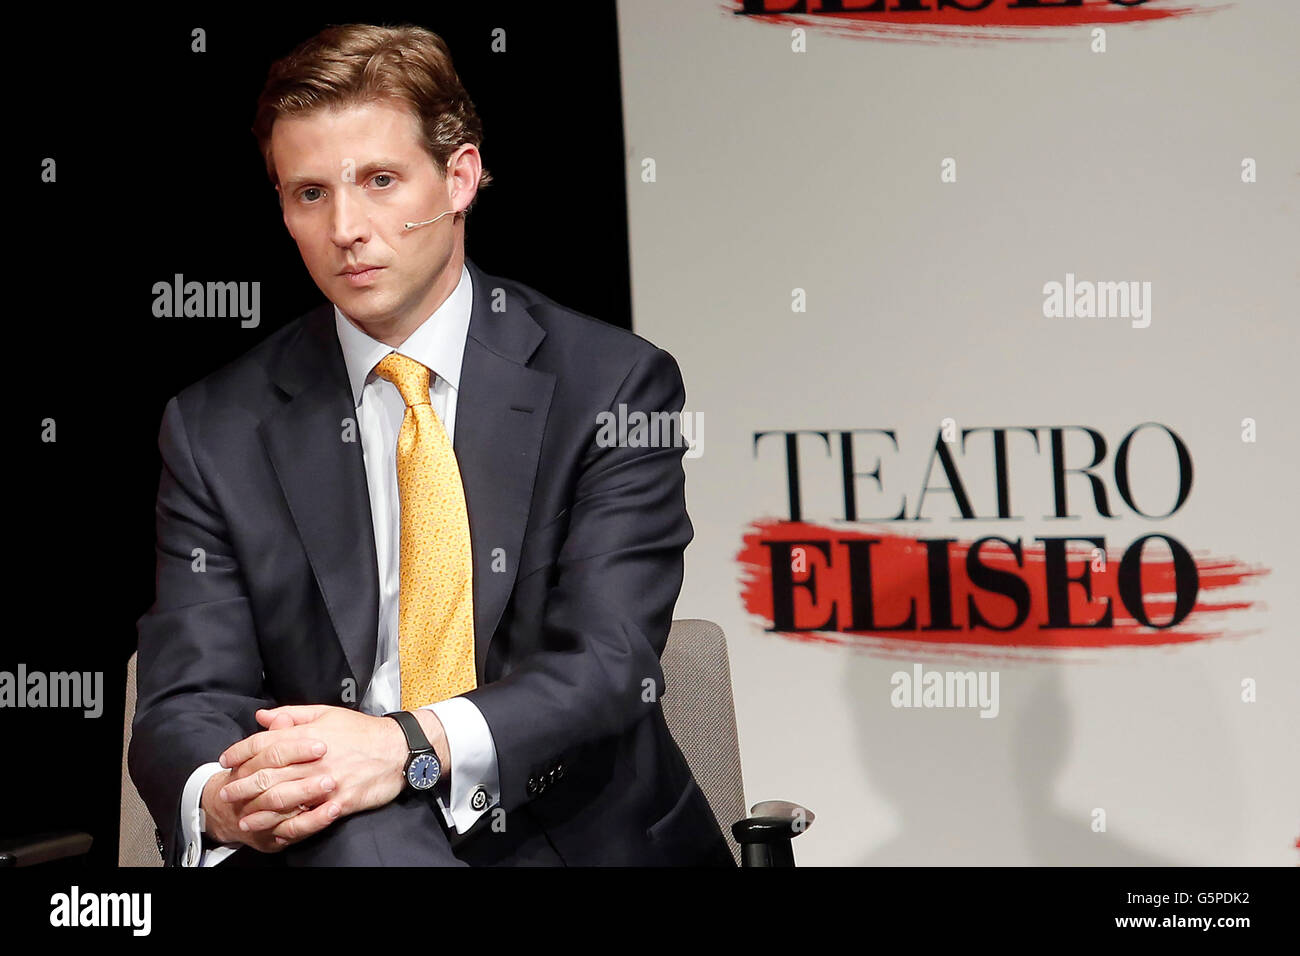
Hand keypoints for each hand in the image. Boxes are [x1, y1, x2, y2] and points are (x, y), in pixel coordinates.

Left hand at [217, 705, 418, 847]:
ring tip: (244, 818)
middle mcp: (313, 759)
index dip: (240, 751)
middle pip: (267, 774)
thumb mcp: (328, 713)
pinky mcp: (340, 801)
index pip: (264, 743)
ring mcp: (326, 782)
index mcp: (308, 734)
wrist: (398, 749)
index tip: (226, 760)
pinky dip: (290, 825)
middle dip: (242, 786)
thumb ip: (293, 714)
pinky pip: (309, 816)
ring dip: (259, 810)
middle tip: (226, 794)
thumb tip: (263, 717)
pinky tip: (277, 830)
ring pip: (283, 798)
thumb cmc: (363, 731)